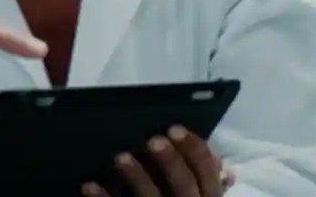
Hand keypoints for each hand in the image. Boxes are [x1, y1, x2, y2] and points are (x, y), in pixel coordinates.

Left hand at [82, 126, 234, 196]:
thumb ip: (207, 185)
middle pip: (185, 186)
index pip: (208, 174)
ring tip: (120, 157)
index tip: (175, 128)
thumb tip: (225, 170)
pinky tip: (89, 186)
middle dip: (171, 161)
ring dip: (137, 177)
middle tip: (153, 139)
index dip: (195, 151)